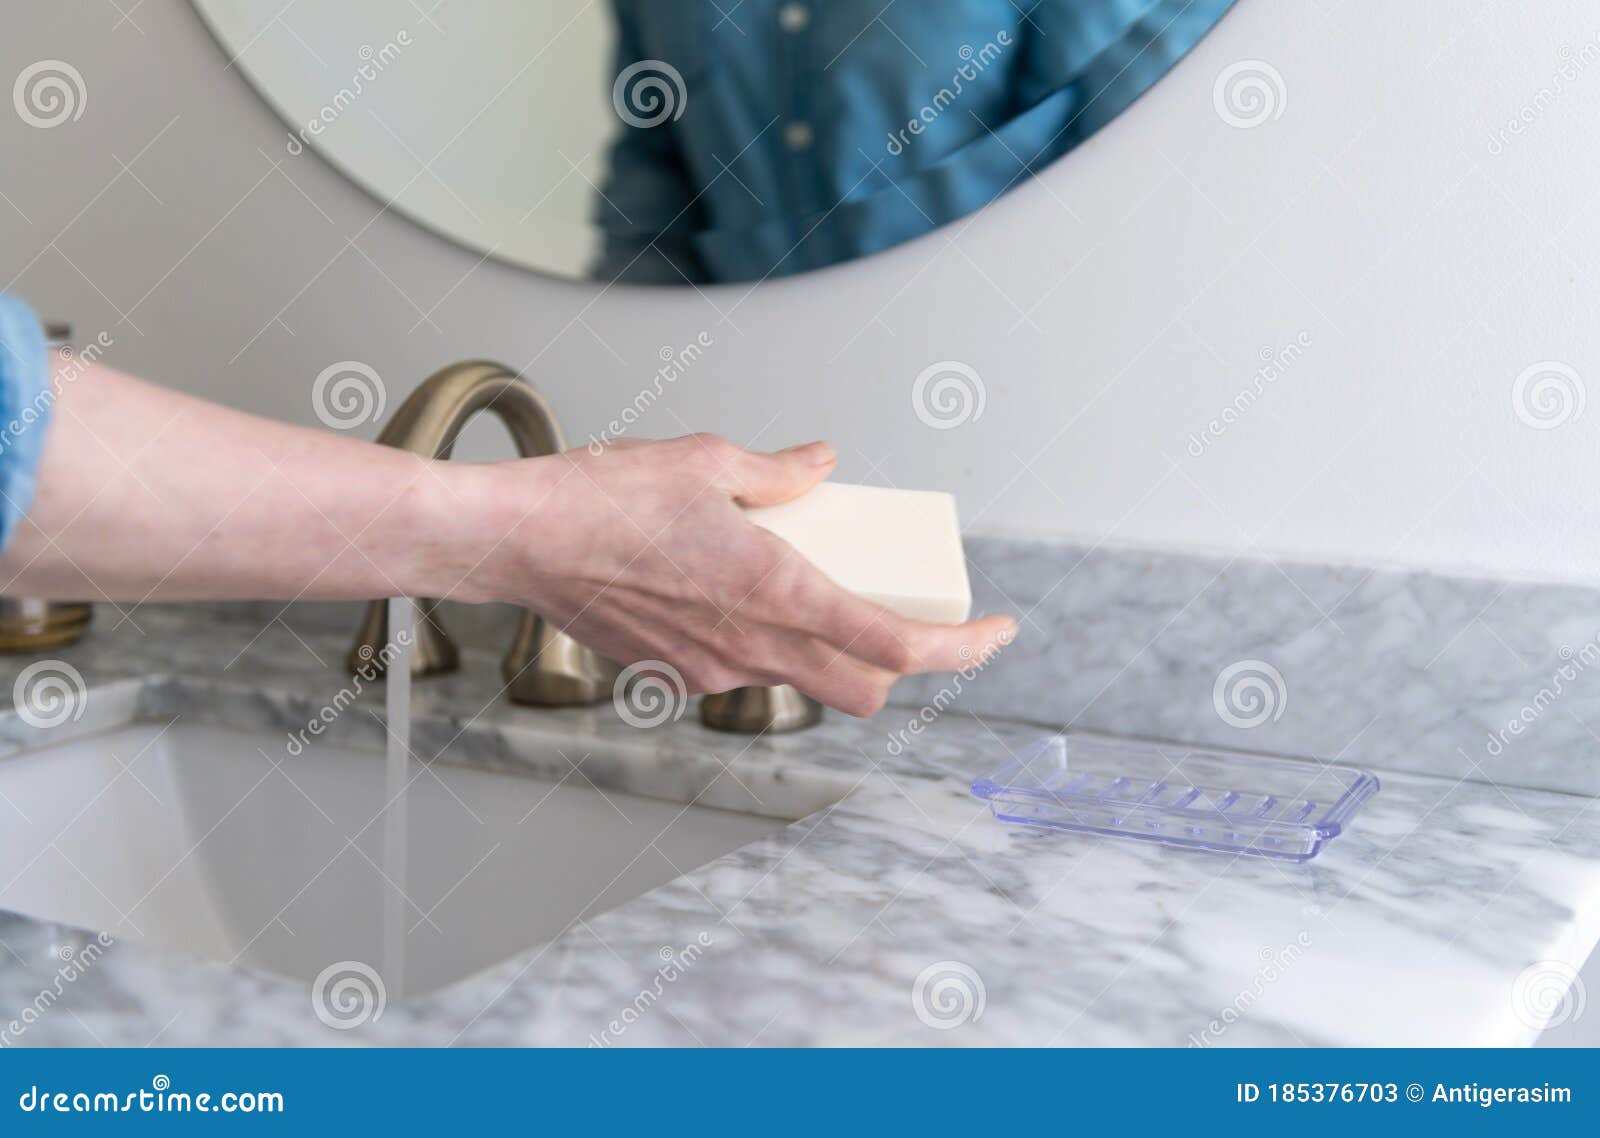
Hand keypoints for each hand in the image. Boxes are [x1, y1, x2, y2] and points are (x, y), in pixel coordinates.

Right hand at [452, 434, 1015, 716]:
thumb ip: (778, 471)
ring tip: (811, 585)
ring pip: (805, 682)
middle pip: (866, 690)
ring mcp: (714, 670)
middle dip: (903, 665)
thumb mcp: (706, 461)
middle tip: (911, 617)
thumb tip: (824, 464)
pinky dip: (767, 643)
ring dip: (829, 650)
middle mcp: (754, 645)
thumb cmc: (602, 498)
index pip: (899, 645)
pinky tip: (738, 594)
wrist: (518, 541)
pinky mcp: (678, 675)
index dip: (963, 646)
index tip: (997, 630)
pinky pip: (746, 671)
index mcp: (777, 590)